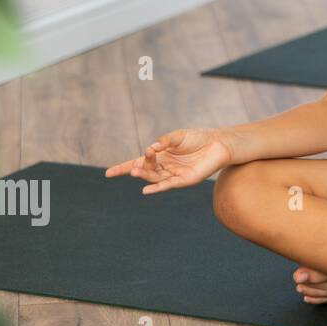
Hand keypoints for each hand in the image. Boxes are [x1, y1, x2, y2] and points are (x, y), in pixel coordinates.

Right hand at [105, 127, 239, 193]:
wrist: (218, 143)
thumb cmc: (197, 138)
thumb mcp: (178, 136)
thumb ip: (164, 141)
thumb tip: (151, 148)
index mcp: (160, 155)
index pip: (138, 162)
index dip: (123, 168)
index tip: (108, 173)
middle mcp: (165, 166)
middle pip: (146, 170)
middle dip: (138, 169)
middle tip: (134, 167)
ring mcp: (173, 174)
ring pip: (155, 178)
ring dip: (145, 176)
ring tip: (136, 171)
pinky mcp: (184, 180)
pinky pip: (168, 185)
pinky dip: (157, 188)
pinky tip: (146, 190)